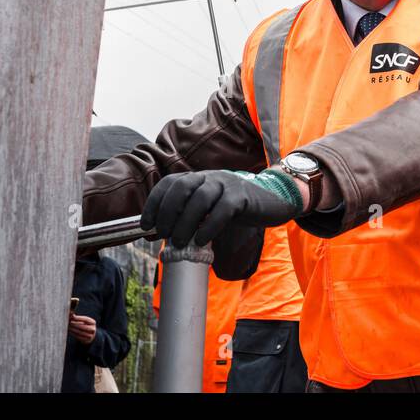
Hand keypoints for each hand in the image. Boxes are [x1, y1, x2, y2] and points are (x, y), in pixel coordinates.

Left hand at [68, 313, 96, 344]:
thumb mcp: (83, 321)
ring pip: (80, 332)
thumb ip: (77, 318)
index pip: (86, 319)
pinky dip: (73, 333)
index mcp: (93, 322)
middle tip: (69, 322)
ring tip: (68, 327)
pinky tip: (70, 331)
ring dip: (73, 329)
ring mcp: (90, 335)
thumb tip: (70, 313)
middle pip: (83, 326)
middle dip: (75, 324)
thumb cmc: (84, 325)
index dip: (79, 318)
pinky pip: (79, 337)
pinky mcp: (86, 340)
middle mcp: (93, 329)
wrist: (90, 335)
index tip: (72, 316)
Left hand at [141, 170, 299, 248]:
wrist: (273, 200)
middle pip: (182, 187)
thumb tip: (155, 235)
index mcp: (199, 178)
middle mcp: (210, 176)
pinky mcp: (243, 196)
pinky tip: (202, 240)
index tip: (146, 225)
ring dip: (185, 222)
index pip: (170, 182)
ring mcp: (227, 184)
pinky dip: (209, 225)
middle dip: (167, 211)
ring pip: (200, 197)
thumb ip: (186, 218)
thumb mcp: (208, 211)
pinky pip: (223, 209)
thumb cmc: (236, 209)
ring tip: (180, 242)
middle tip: (163, 234)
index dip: (154, 202)